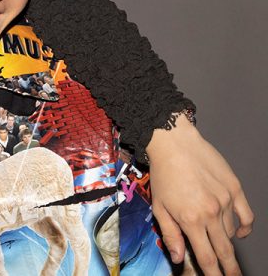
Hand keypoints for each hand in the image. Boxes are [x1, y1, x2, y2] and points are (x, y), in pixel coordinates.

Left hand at [146, 118, 252, 274]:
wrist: (175, 143)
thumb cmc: (163, 174)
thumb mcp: (159, 207)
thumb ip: (171, 234)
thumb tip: (180, 257)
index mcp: (191, 219)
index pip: (206, 256)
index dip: (213, 273)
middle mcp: (211, 213)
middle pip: (225, 250)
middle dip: (230, 268)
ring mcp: (226, 201)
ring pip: (232, 232)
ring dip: (225, 239)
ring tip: (215, 237)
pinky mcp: (235, 189)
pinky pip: (247, 216)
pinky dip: (245, 227)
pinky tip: (239, 232)